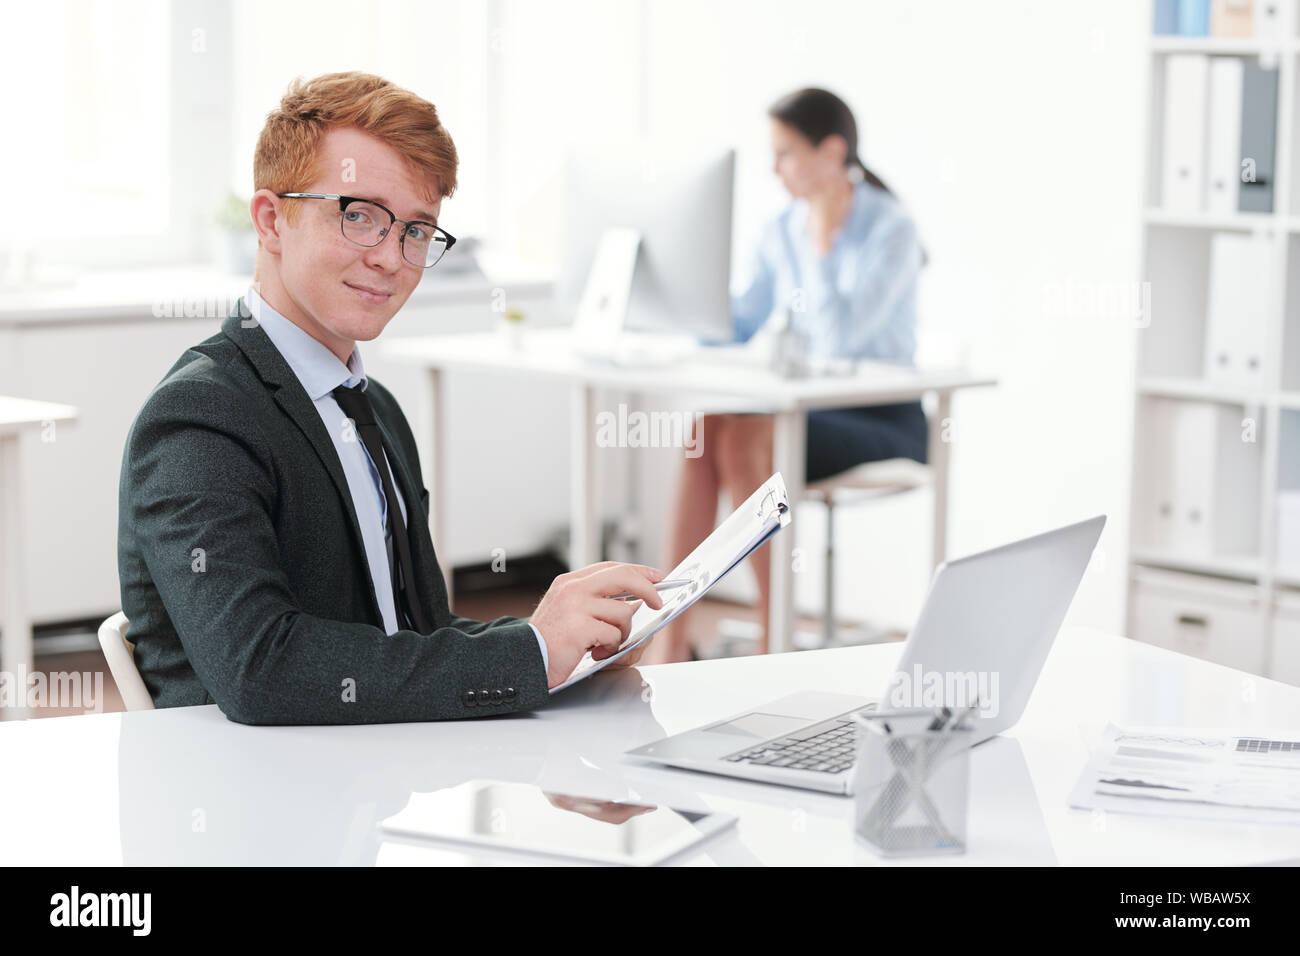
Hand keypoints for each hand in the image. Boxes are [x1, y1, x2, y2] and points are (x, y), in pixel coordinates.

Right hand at [530, 562, 664, 688]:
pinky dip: (609, 648)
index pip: (610, 567)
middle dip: (647, 589)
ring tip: (603, 644)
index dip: (637, 571)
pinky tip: (594, 653)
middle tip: (657, 603)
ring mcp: (575, 607)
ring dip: (621, 633)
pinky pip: (613, 635)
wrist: (523, 662)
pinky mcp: (579, 628)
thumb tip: (636, 603)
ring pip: (623, 612)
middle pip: (622, 577)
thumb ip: (596, 602)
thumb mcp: (568, 612)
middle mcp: (572, 589)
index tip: (655, 576)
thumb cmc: (548, 642)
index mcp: (569, 583)